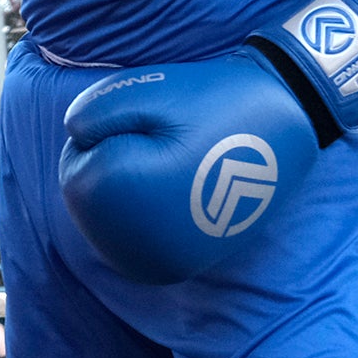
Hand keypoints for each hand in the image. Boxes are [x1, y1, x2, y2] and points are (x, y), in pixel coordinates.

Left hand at [59, 51, 321, 283]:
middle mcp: (139, 246)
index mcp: (127, 198)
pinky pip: (124, 239)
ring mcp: (157, 264)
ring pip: (101, 220)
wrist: (283, 126)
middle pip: (83, 197)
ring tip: (172, 164)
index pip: (76, 166)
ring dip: (121, 189)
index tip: (152, 124)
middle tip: (162, 140)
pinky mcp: (172, 269)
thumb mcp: (145, 88)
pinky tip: (170, 191)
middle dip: (108, 162)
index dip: (106, 134)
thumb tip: (74, 137)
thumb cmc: (210, 101)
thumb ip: (92, 112)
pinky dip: (134, 214)